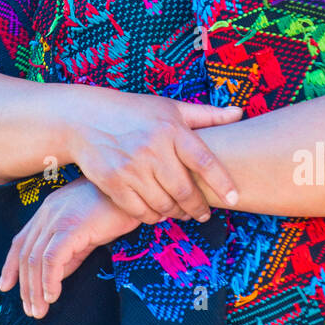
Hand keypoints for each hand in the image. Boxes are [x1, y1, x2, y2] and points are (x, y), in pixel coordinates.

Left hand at [0, 177, 140, 318]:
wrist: (132, 193)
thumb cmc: (114, 210)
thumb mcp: (85, 234)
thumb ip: (68, 253)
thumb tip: (53, 278)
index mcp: (48, 212)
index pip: (21, 241)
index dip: (10, 265)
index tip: (5, 286)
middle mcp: (47, 213)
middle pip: (25, 254)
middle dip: (25, 286)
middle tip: (30, 310)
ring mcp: (58, 219)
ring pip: (36, 259)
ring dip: (35, 289)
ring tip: (40, 310)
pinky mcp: (72, 226)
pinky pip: (53, 258)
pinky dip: (49, 280)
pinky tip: (52, 295)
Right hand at [64, 87, 241, 223]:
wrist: (85, 118)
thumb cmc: (134, 111)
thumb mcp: (169, 107)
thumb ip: (205, 115)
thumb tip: (239, 113)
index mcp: (171, 129)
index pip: (204, 160)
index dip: (222, 182)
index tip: (234, 198)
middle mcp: (152, 148)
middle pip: (184, 190)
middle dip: (198, 207)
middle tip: (203, 213)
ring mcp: (132, 167)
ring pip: (164, 204)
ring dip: (176, 213)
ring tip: (181, 212)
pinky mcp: (114, 182)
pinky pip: (140, 210)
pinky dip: (153, 216)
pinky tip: (158, 212)